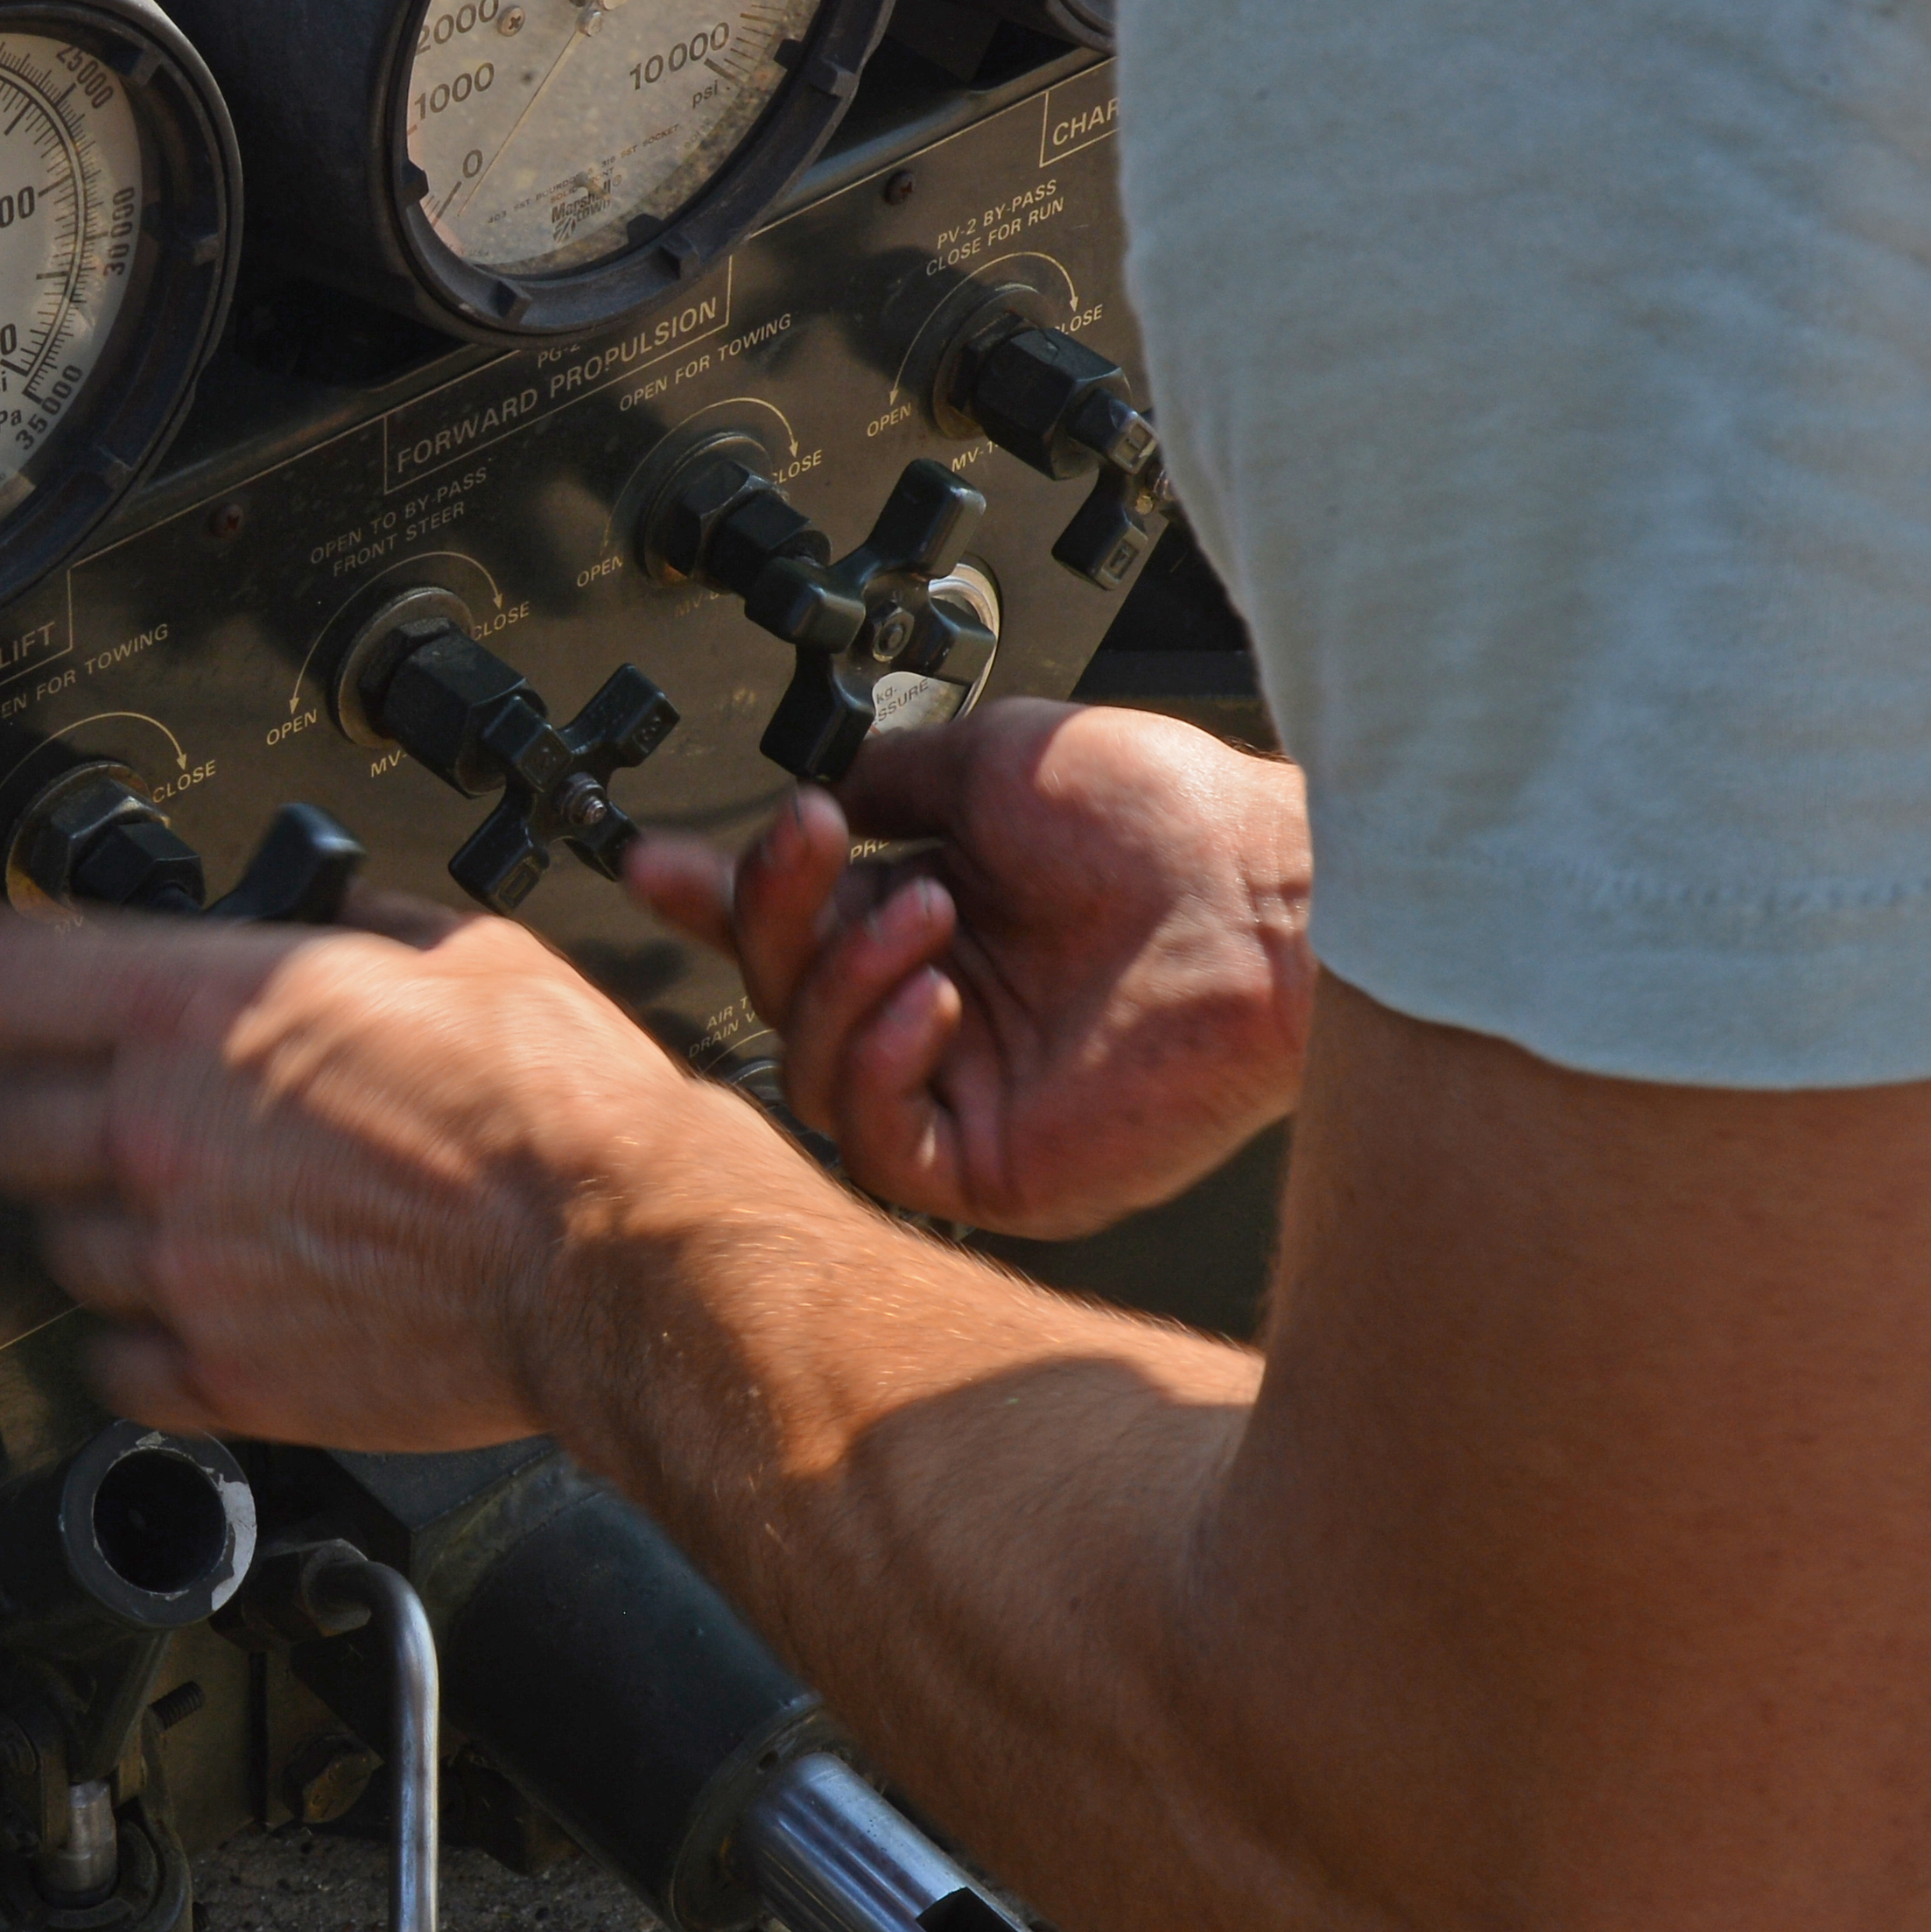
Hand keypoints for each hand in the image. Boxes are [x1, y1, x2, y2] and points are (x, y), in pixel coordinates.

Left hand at [0, 893, 775, 1449]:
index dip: (8, 983)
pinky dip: (137, 1338)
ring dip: (100, 1222)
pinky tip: (191, 1305)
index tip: (26, 994)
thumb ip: (341, 933)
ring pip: (55, 1244)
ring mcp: (184, 1266)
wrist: (622, 1254)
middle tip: (94, 1103)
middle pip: (0, 1125)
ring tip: (174, 1208)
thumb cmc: (557, 1106)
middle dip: (40, 1105)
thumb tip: (316, 922)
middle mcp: (164, 1137)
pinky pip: (111, 1363)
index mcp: (201, 1010)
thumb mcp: (448, 948)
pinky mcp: (225, 1374)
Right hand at [625, 700, 1310, 1239]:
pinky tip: (935, 1002)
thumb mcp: (992, 761)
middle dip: (772, 914)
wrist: (1274, 889)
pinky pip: (880, 1148)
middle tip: (810, 842)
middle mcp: (944, 1015)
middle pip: (780, 998)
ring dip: (840, 981)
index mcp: (937, 925)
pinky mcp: (1000, 1170)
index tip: (656, 862)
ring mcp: (969, 1097)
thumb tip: (814, 782)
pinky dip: (881, 1067)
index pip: (793, 930)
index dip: (719, 900)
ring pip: (813, 1075)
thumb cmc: (1175, 823)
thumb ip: (886, 776)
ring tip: (926, 913)